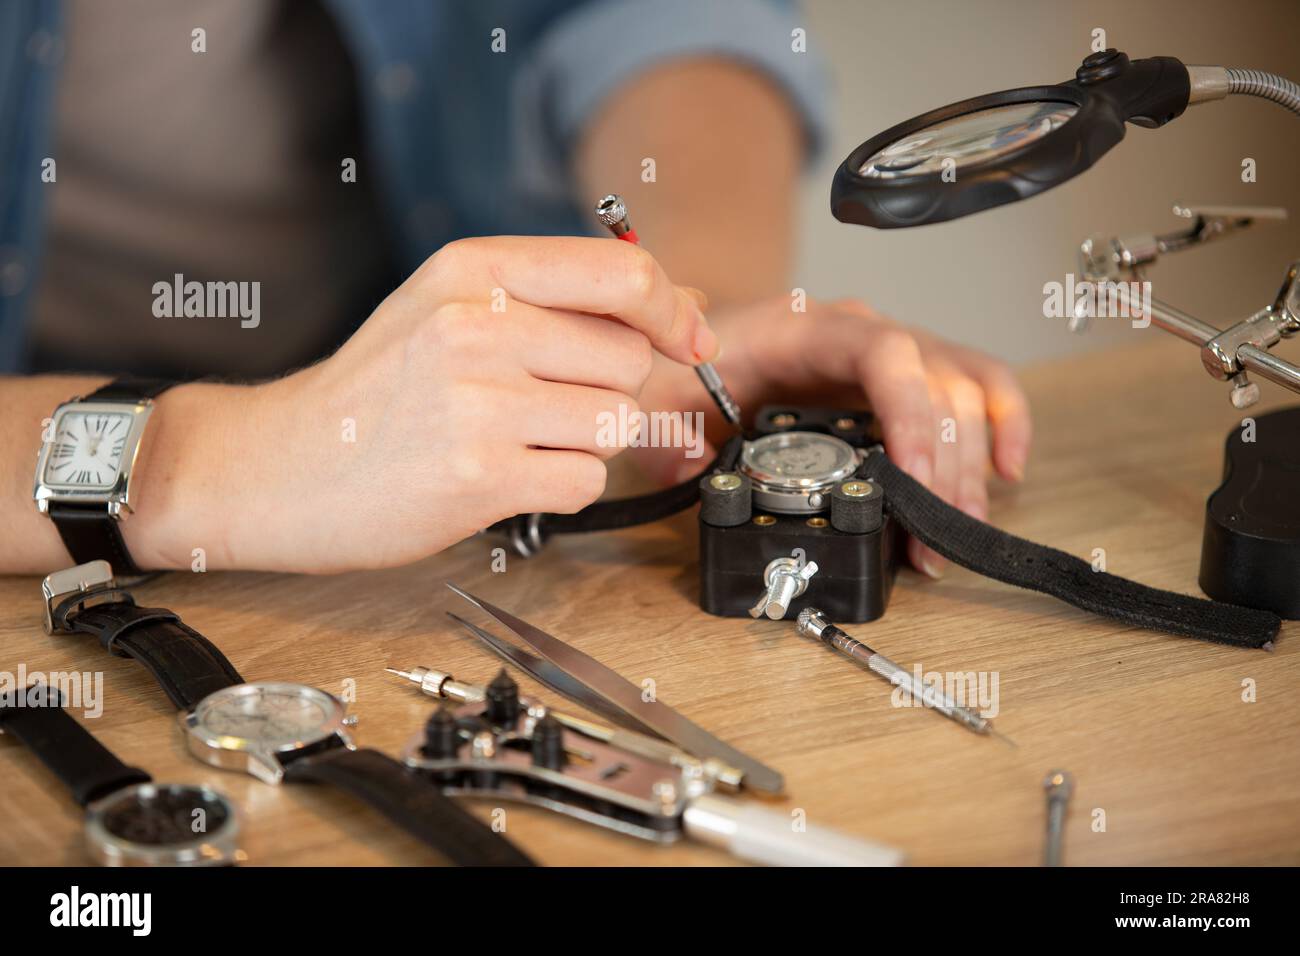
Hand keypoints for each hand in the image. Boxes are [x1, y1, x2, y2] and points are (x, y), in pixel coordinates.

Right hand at [130, 236, 715, 571]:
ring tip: (517, 442)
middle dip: (613, 393)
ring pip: (617, 422)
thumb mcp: (454, 310)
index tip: (690, 340)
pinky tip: (506, 477)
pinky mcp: (480, 474)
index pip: (624, 270)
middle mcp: (477, 323)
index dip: (674, 311)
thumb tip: (685, 304)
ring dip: (585, 443)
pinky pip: (587, 479)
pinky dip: (562, 486)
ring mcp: (478, 400)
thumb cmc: (375, 393)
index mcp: (474, 269)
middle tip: (551, 410)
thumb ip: (564, 300)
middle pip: (631, 358)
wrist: (278, 467)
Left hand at [632, 296, 1031, 577]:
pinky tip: (1009, 471)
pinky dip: (1004, 423)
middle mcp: (861, 333)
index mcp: (806, 328)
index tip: (911, 474)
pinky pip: (976, 387)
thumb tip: (695, 460)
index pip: (883, 353)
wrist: (693, 352)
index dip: (908, 411)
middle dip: (944, 467)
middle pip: (936, 383)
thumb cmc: (685, 366)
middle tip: (933, 538)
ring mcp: (890, 355)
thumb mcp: (661, 397)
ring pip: (963, 393)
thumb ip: (668, 427)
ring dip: (971, 465)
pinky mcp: (904, 382)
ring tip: (958, 530)